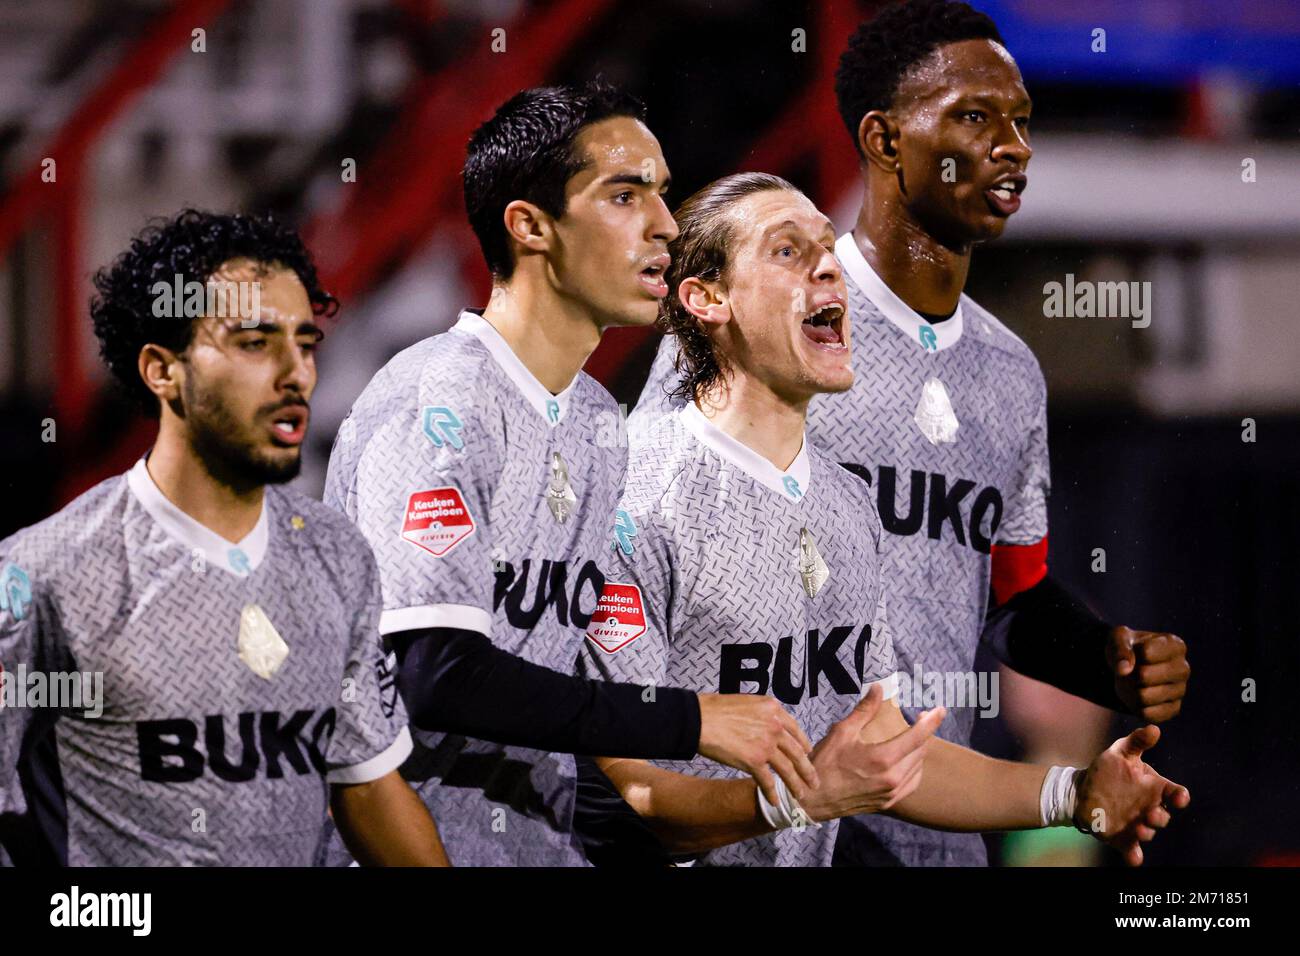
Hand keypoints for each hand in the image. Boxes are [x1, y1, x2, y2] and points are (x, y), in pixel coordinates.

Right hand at [697, 693, 818, 807]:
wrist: (699, 719)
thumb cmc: (716, 709)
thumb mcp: (748, 702)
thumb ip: (763, 715)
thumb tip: (768, 727)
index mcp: (774, 709)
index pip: (796, 730)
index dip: (804, 745)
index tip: (807, 755)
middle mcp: (775, 726)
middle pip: (797, 752)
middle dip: (808, 770)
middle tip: (814, 782)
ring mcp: (766, 744)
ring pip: (788, 769)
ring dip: (795, 785)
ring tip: (801, 795)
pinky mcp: (754, 761)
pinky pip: (768, 781)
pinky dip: (772, 793)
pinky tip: (775, 801)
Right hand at [799, 685, 944, 822]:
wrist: (812, 800)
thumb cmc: (824, 764)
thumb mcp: (842, 732)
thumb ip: (864, 710)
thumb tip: (878, 688)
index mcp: (883, 759)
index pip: (918, 736)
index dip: (932, 721)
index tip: (941, 710)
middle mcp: (893, 778)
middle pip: (921, 751)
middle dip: (925, 732)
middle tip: (920, 718)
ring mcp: (892, 793)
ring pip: (918, 767)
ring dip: (919, 750)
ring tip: (913, 737)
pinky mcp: (888, 802)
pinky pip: (912, 782)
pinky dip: (914, 768)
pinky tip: (907, 760)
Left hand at [1074, 725, 1190, 866]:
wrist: (1082, 790)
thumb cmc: (1107, 770)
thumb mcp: (1119, 752)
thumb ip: (1137, 741)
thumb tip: (1155, 728)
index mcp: (1153, 788)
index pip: (1175, 794)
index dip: (1180, 797)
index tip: (1180, 797)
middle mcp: (1150, 808)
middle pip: (1163, 816)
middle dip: (1160, 817)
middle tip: (1151, 814)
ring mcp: (1137, 825)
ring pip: (1148, 833)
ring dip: (1146, 833)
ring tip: (1140, 830)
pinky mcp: (1123, 839)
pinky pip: (1133, 851)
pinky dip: (1134, 856)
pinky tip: (1134, 858)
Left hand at [1107, 625, 1189, 721]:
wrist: (1129, 668)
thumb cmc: (1126, 648)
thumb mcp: (1118, 639)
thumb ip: (1120, 649)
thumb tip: (1124, 670)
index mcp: (1175, 645)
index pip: (1146, 651)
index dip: (1130, 654)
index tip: (1132, 652)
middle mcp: (1183, 668)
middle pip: (1145, 676)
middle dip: (1128, 674)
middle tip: (1128, 671)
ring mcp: (1180, 690)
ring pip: (1144, 697)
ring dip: (1129, 691)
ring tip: (1132, 682)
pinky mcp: (1173, 709)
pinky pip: (1148, 714)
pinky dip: (1134, 706)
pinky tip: (1137, 696)